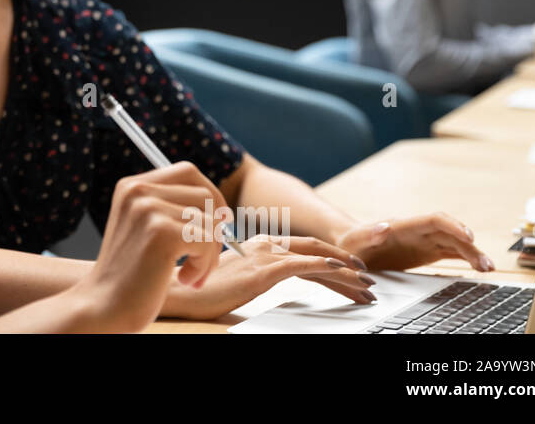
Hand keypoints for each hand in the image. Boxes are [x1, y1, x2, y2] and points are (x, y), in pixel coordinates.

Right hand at [68, 162, 224, 331]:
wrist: (102, 306)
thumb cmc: (129, 275)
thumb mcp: (144, 228)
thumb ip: (170, 209)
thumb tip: (222, 208)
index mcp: (131, 186)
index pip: (188, 172)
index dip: (210, 197)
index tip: (215, 224)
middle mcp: (137, 191)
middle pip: (205, 194)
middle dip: (215, 228)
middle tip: (204, 259)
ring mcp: (148, 209)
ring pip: (210, 221)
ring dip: (209, 254)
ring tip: (190, 274)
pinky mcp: (161, 233)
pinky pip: (207, 242)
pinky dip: (204, 266)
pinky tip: (185, 279)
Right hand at [161, 234, 375, 320]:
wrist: (167, 291)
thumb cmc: (188, 287)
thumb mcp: (219, 275)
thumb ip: (238, 269)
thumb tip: (245, 277)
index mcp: (250, 244)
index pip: (300, 247)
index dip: (329, 257)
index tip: (349, 273)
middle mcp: (259, 244)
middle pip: (313, 247)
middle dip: (345, 262)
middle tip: (367, 279)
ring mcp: (260, 255)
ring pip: (315, 256)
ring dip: (346, 271)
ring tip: (366, 286)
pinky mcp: (260, 271)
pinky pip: (303, 266)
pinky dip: (328, 268)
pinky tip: (344, 274)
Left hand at [335, 213, 492, 272]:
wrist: (352, 245)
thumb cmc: (352, 242)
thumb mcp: (355, 241)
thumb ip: (369, 235)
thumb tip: (384, 227)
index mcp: (403, 225)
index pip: (433, 220)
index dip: (452, 226)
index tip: (469, 236)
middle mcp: (418, 231)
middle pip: (450, 233)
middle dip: (469, 245)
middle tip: (485, 263)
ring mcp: (424, 241)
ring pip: (454, 244)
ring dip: (472, 254)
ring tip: (488, 269)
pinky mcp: (426, 252)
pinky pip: (451, 253)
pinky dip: (466, 259)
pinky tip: (480, 268)